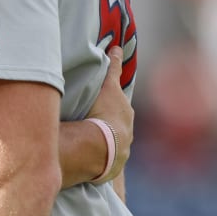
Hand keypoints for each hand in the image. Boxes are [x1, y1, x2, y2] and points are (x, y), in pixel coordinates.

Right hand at [86, 46, 132, 182]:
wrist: (101, 147)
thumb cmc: (104, 114)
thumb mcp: (108, 87)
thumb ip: (113, 68)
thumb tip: (118, 47)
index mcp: (126, 114)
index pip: (119, 104)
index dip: (111, 100)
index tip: (106, 102)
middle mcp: (128, 133)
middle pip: (117, 124)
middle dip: (109, 121)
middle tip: (94, 119)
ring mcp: (121, 152)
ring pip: (112, 143)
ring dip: (104, 141)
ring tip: (89, 141)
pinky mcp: (112, 168)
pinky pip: (104, 160)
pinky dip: (99, 158)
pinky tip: (89, 159)